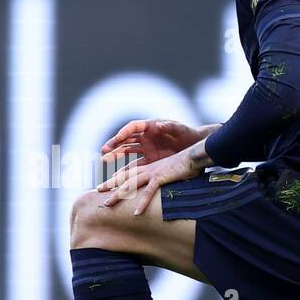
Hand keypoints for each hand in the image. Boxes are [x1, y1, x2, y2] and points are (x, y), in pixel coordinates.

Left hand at [96, 140, 212, 215]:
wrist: (196, 155)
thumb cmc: (188, 164)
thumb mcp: (173, 173)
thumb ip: (167, 180)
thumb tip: (165, 189)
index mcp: (150, 167)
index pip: (130, 173)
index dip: (118, 178)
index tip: (108, 184)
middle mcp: (148, 169)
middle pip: (125, 178)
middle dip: (110, 185)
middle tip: (97, 191)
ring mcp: (153, 173)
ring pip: (131, 185)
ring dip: (118, 195)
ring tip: (107, 205)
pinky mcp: (161, 177)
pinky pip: (149, 193)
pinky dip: (142, 203)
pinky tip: (135, 213)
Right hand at [99, 119, 213, 170]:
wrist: (195, 145)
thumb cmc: (188, 134)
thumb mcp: (180, 129)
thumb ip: (171, 126)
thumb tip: (160, 124)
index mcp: (150, 126)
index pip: (133, 127)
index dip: (124, 132)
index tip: (118, 138)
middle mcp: (145, 137)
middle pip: (126, 139)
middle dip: (115, 144)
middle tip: (104, 150)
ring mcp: (146, 149)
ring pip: (127, 151)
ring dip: (116, 155)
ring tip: (105, 159)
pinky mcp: (150, 160)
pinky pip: (135, 165)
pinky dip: (126, 169)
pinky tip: (117, 175)